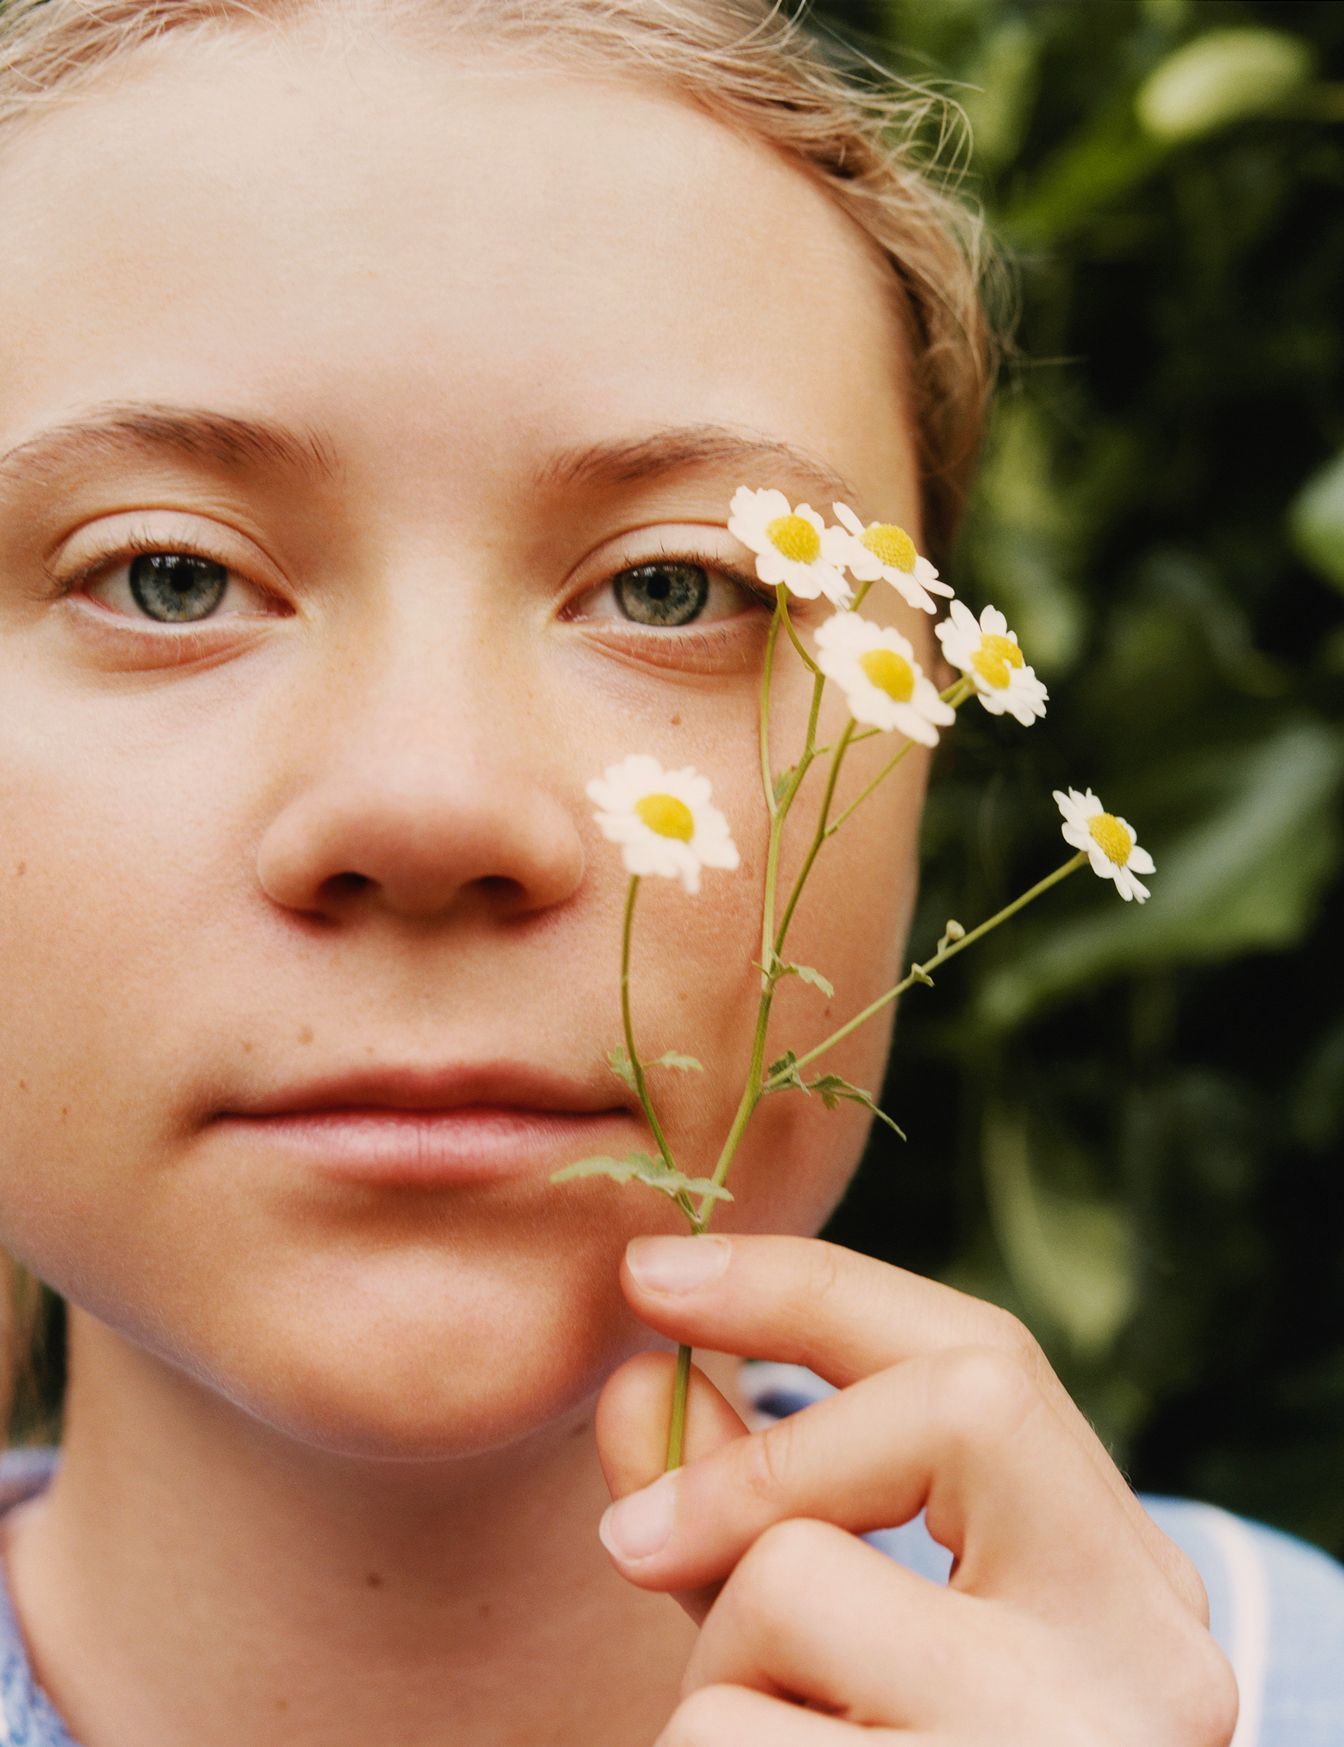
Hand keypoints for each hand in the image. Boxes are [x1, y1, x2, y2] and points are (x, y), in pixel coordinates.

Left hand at [594, 1233, 1238, 1744]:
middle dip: (755, 1465)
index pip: (987, 1360)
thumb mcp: (834, 1643)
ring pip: (791, 1587)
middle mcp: (1141, 1657)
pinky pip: (733, 1734)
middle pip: (933, 1416)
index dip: (807, 1287)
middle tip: (633, 1545)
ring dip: (720, 1672)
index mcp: (1123, 1583)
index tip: (651, 1271)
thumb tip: (645, 1377)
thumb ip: (747, 1508)